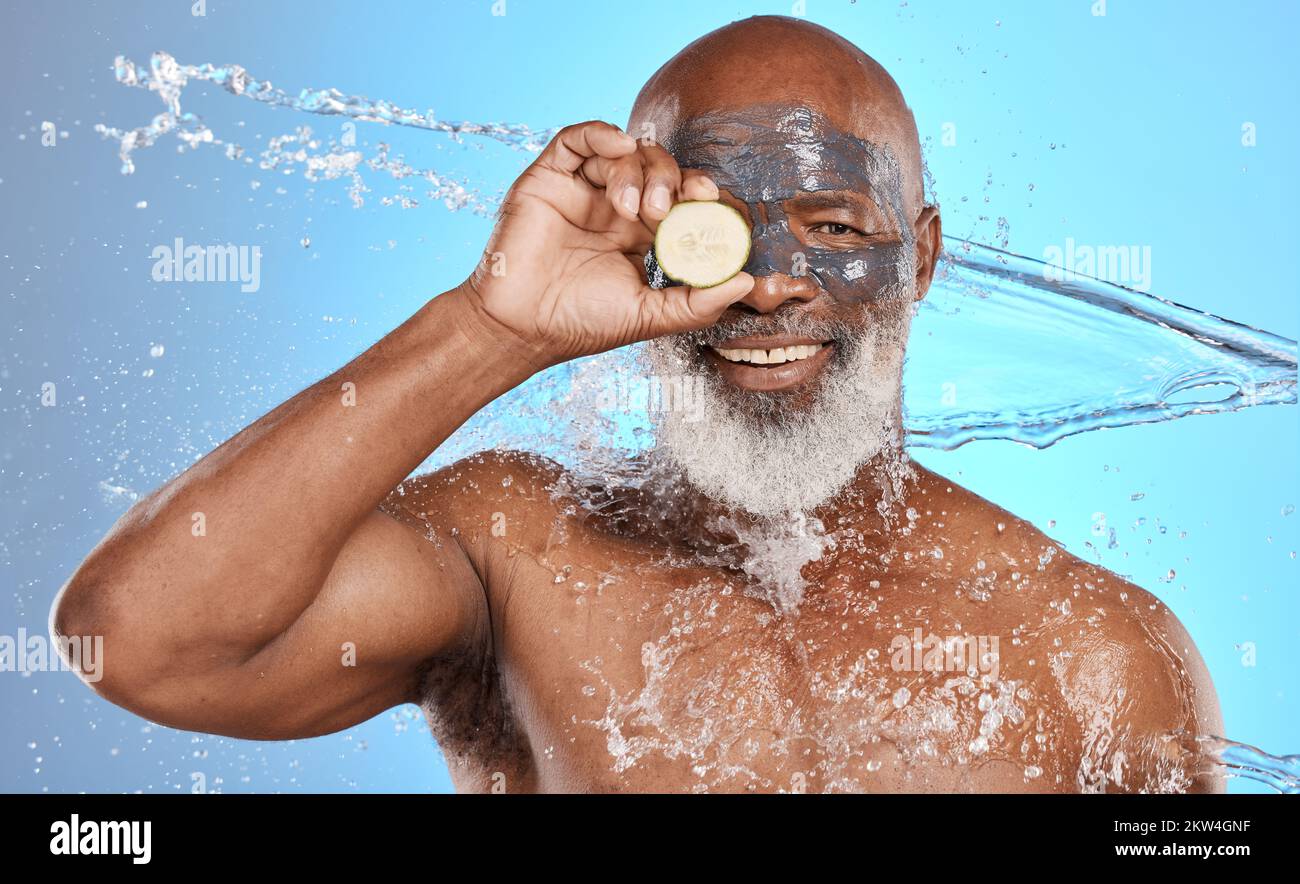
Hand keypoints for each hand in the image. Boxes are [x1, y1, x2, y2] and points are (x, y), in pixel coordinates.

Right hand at [461, 120, 754, 367]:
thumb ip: (698, 303)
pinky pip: (577, 138)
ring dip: (637, 172)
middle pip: (658, 169)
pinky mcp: (548, 179)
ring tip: (629, 210)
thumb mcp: (649, 316)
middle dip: (670, 180)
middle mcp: (613, 208)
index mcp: (640, 237)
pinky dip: (603, 134)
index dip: (699, 193)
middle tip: (664, 212)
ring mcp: (581, 191)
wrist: (521, 328)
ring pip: (624, 154)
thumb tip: (747, 283)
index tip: (710, 202)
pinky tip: (618, 149)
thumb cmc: (580, 325)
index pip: (680, 199)